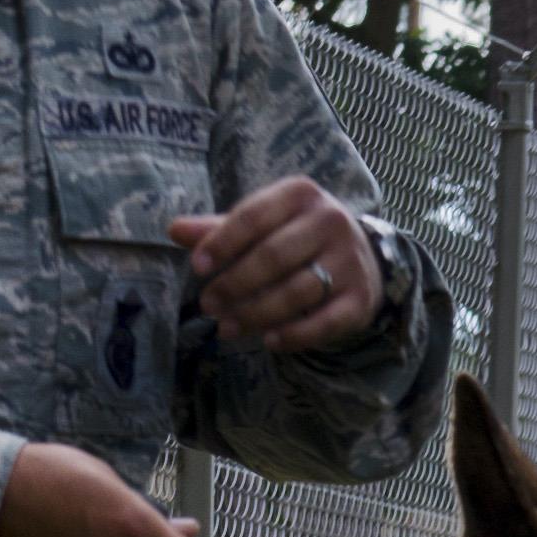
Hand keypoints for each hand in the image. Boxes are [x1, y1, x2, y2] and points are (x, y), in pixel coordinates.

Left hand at [171, 175, 378, 350]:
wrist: (362, 260)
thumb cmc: (297, 238)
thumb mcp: (263, 224)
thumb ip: (221, 229)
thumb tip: (174, 230)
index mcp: (300, 194)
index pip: (254, 217)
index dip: (223, 243)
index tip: (197, 267)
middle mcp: (331, 221)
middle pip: (273, 256)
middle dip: (235, 284)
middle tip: (208, 305)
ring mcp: (350, 261)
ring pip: (297, 293)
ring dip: (256, 314)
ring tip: (226, 328)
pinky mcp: (361, 299)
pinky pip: (325, 323)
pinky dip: (294, 335)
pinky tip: (269, 341)